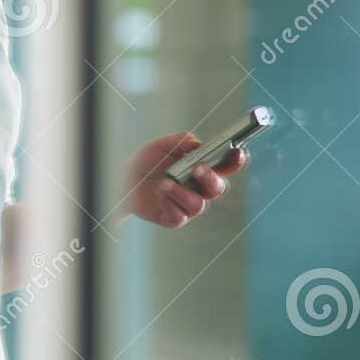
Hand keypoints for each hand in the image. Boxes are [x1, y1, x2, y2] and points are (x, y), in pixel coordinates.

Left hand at [125, 130, 248, 228]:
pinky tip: (159, 195)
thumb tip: (197, 143)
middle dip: (210, 178)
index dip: (236, 160)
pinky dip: (170, 205)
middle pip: (218, 188)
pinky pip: (180, 217)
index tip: (237, 152)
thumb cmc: (146, 162)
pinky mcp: (174, 218)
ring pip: (198, 205)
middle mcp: (199, 187)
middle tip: (197, 168)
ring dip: (182, 193)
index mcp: (202, 167)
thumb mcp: (160, 145)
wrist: (123, 181)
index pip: (226, 165)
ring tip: (164, 183)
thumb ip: (180, 141)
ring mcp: (187, 204)